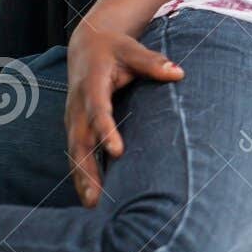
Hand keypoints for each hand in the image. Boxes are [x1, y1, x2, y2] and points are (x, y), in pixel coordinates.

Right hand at [64, 23, 183, 206]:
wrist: (87, 46)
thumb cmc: (115, 49)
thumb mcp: (132, 49)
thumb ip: (152, 62)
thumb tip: (178, 73)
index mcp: (91, 85)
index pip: (98, 111)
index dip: (106, 131)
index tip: (118, 152)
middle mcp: (77, 105)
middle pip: (80, 140)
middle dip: (87, 168)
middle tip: (96, 197)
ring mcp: (73, 118)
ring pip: (75, 151)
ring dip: (81, 178)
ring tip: (93, 205)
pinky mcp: (75, 126)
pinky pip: (76, 152)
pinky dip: (81, 173)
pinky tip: (91, 196)